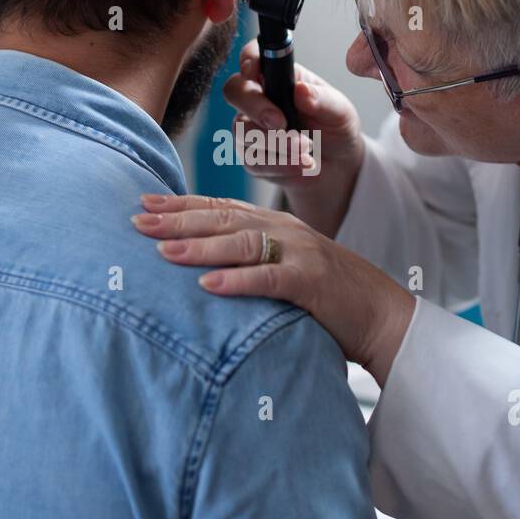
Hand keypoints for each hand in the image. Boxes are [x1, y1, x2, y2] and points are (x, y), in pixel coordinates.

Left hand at [132, 193, 414, 386]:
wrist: (382, 315)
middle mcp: (285, 230)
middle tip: (137, 222)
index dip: (181, 204)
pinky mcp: (312, 282)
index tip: (143, 203)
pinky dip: (237, 281)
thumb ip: (250, 260)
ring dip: (199, 246)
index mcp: (275, 224)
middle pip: (223, 219)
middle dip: (178, 219)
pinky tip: (208, 285)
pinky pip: (269, 278)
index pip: (221, 208)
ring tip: (163, 251)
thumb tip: (200, 267)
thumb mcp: (285, 268)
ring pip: (241, 243)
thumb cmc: (328, 296)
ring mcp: (300, 253)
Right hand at [223, 40, 364, 237]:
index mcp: (278, 77)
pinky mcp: (253, 157)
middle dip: (255, 106)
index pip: (253, 56)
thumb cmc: (335, 127)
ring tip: (307, 149)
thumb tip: (301, 91)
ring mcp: (251, 128)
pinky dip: (281, 164)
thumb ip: (321, 99)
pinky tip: (303, 164)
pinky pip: (254, 160)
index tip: (255, 73)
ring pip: (242, 130)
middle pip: (234, 91)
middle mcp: (259, 98)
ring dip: (277, 143)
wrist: (338, 164)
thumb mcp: (339, 110)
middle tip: (280, 122)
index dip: (248, 60)